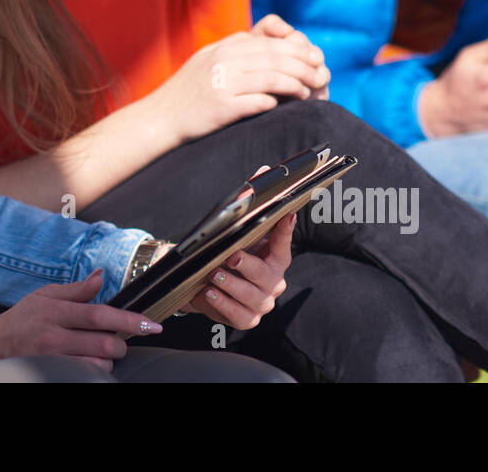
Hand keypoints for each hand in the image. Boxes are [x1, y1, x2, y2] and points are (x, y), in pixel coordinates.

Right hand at [0, 271, 161, 371]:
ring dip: (106, 360)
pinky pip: (85, 376)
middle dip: (120, 344)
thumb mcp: (46, 296)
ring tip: (95, 352)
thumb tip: (102, 276)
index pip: (100, 315)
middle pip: (105, 345)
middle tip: (115, 340)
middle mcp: (54, 337)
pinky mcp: (50, 374)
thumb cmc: (24, 318)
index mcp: (56, 311)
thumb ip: (77, 290)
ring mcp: (52, 360)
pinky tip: (87, 362)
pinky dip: (93, 371)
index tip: (152, 325)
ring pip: (98, 366)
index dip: (130, 320)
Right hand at [147, 24, 329, 146]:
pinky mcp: (220, 107)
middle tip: (322, 74)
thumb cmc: (187, 92)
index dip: (296, 48)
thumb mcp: (207, 60)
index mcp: (222, 49)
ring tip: (310, 91)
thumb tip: (265, 38)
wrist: (159, 118)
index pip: (268, 42)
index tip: (315, 56)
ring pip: (269, 78)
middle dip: (303, 65)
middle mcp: (222, 62)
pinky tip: (285, 105)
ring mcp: (220, 84)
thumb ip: (234, 47)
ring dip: (295, 84)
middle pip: (273, 58)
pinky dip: (274, 102)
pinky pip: (255, 102)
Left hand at [161, 166, 295, 330]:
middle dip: (248, 265)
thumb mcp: (234, 231)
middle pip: (267, 275)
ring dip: (231, 285)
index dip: (285, 229)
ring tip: (214, 274)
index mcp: (275, 257)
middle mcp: (273, 281)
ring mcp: (262, 302)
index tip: (285, 214)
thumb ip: (250, 204)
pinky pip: (238, 314)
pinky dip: (222, 304)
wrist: (202, 285)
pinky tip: (210, 293)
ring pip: (252, 296)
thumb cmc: (224, 255)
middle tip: (231, 256)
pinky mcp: (246, 318)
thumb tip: (265, 170)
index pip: (283, 241)